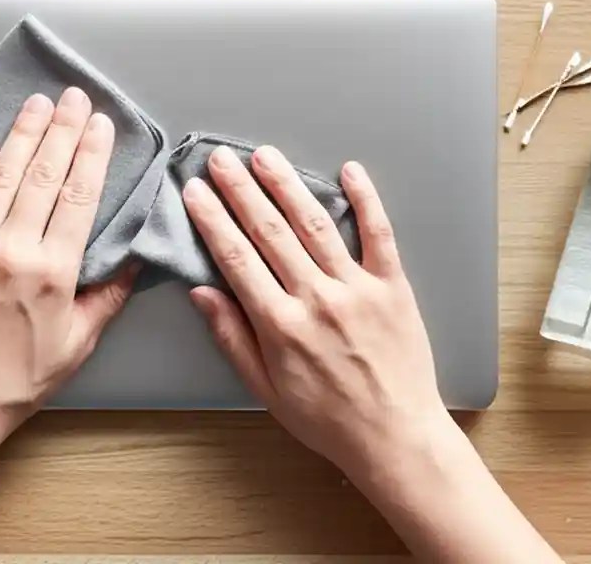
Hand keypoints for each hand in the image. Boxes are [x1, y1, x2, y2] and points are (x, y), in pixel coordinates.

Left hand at [0, 87, 137, 443]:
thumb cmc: (21, 378)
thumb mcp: (80, 341)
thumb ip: (108, 296)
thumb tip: (134, 258)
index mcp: (53, 271)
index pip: (80, 196)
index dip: (93, 154)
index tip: (102, 124)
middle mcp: (13, 249)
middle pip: (44, 175)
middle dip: (63, 130)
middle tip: (74, 98)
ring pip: (1, 176)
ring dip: (21, 134)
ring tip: (36, 104)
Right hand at [182, 145, 448, 483]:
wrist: (395, 436)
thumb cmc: (327, 419)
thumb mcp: (266, 389)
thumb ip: (232, 336)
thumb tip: (201, 293)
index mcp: (280, 325)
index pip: (237, 258)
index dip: (212, 220)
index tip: (195, 191)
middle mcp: (317, 299)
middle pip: (270, 231)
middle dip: (241, 190)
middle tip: (221, 158)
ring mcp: (358, 288)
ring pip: (316, 224)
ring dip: (287, 185)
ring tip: (265, 155)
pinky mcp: (394, 286)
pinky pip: (379, 234)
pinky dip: (366, 199)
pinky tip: (350, 171)